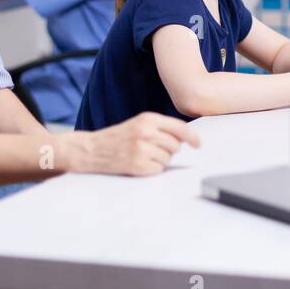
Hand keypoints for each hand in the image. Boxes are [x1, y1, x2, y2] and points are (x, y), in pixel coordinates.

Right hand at [66, 112, 200, 175]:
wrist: (91, 149)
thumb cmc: (118, 137)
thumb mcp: (139, 124)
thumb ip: (161, 127)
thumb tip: (186, 138)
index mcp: (148, 119)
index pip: (179, 128)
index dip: (192, 137)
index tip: (198, 144)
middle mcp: (146, 132)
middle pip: (176, 145)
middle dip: (169, 149)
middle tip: (152, 148)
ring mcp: (142, 150)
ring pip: (168, 158)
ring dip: (160, 159)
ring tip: (142, 155)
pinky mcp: (138, 166)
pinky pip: (158, 169)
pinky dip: (152, 169)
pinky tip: (138, 163)